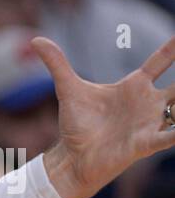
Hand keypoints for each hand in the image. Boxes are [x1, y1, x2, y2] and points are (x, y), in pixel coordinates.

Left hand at [33, 34, 174, 197]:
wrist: (72, 158)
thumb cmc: (76, 126)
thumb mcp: (68, 89)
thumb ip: (57, 63)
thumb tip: (36, 39)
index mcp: (134, 86)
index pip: (161, 61)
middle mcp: (148, 103)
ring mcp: (150, 122)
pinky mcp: (145, 142)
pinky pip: (170, 136)